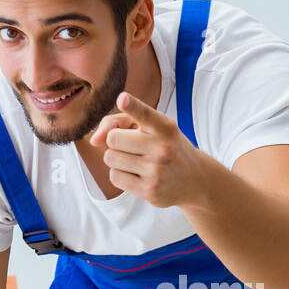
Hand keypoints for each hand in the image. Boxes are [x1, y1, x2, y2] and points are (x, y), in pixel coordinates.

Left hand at [87, 91, 205, 207]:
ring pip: (110, 158)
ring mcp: (156, 171)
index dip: (132, 106)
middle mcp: (162, 148)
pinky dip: (120, 174)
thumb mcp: (154, 128)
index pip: (145, 114)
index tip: (123, 98)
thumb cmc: (167, 147)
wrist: (196, 180)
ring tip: (136, 160)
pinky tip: (137, 174)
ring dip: (117, 158)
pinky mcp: (149, 191)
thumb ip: (120, 122)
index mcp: (165, 127)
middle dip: (115, 141)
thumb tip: (93, 140)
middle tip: (132, 146)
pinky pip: (115, 177)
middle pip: (113, 138)